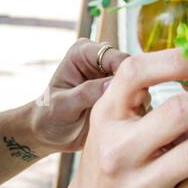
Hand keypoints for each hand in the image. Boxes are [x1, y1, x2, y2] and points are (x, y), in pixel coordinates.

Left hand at [28, 38, 128, 152]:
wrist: (49, 134)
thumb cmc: (48, 117)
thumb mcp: (63, 106)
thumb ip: (86, 92)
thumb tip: (112, 84)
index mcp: (82, 52)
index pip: (115, 57)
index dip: (127, 76)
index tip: (129, 99)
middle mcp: (100, 59)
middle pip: (132, 68)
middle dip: (133, 90)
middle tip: (129, 113)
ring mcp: (112, 75)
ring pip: (140, 83)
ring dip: (136, 101)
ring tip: (125, 120)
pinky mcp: (121, 91)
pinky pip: (139, 96)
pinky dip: (136, 109)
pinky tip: (127, 123)